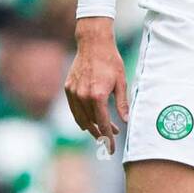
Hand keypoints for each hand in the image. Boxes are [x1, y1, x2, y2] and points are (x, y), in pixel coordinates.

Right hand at [64, 19, 128, 153]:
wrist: (93, 44)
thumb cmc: (110, 61)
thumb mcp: (121, 82)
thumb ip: (122, 103)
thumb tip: (125, 121)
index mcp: (98, 96)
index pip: (103, 124)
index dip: (108, 138)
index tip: (111, 149)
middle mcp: (83, 96)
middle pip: (90, 124)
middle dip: (100, 135)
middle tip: (108, 140)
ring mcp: (73, 93)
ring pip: (80, 118)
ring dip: (90, 127)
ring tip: (100, 131)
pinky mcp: (68, 88)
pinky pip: (74, 109)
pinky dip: (80, 117)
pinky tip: (88, 120)